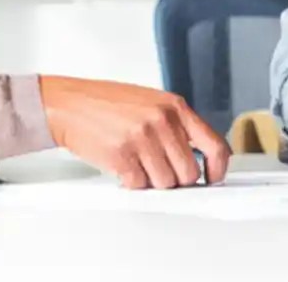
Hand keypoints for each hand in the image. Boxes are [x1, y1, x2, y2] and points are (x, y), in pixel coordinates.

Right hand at [39, 76, 230, 189]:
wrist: (69, 105)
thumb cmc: (107, 104)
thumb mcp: (151, 103)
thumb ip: (176, 125)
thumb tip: (197, 156)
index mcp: (175, 107)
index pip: (214, 145)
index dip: (217, 168)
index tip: (213, 178)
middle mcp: (163, 122)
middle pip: (188, 173)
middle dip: (176, 179)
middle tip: (159, 170)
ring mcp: (143, 139)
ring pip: (165, 183)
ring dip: (152, 182)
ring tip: (137, 164)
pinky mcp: (122, 156)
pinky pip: (139, 185)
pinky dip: (131, 182)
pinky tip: (123, 166)